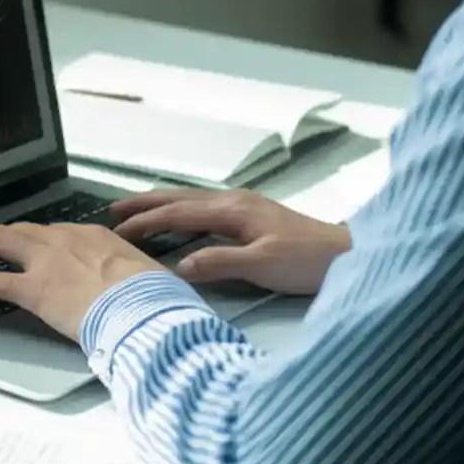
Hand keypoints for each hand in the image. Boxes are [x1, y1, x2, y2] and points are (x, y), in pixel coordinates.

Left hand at [0, 223, 164, 341]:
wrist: (144, 309)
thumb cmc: (154, 299)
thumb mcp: (149, 277)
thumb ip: (134, 278)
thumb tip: (145, 289)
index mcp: (96, 236)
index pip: (59, 233)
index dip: (41, 242)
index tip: (38, 252)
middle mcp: (65, 240)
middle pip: (23, 230)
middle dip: (4, 238)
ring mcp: (45, 262)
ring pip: (1, 242)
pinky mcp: (31, 289)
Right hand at [112, 189, 350, 294]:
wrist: (349, 254)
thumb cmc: (308, 261)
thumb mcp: (263, 265)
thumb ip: (220, 262)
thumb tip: (178, 265)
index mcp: (232, 210)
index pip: (177, 213)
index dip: (146, 221)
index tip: (118, 231)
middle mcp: (234, 201)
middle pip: (180, 197)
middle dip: (145, 202)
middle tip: (114, 208)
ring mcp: (244, 205)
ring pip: (191, 199)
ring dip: (162, 202)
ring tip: (138, 209)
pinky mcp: (252, 213)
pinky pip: (203, 206)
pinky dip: (181, 208)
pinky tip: (181, 216)